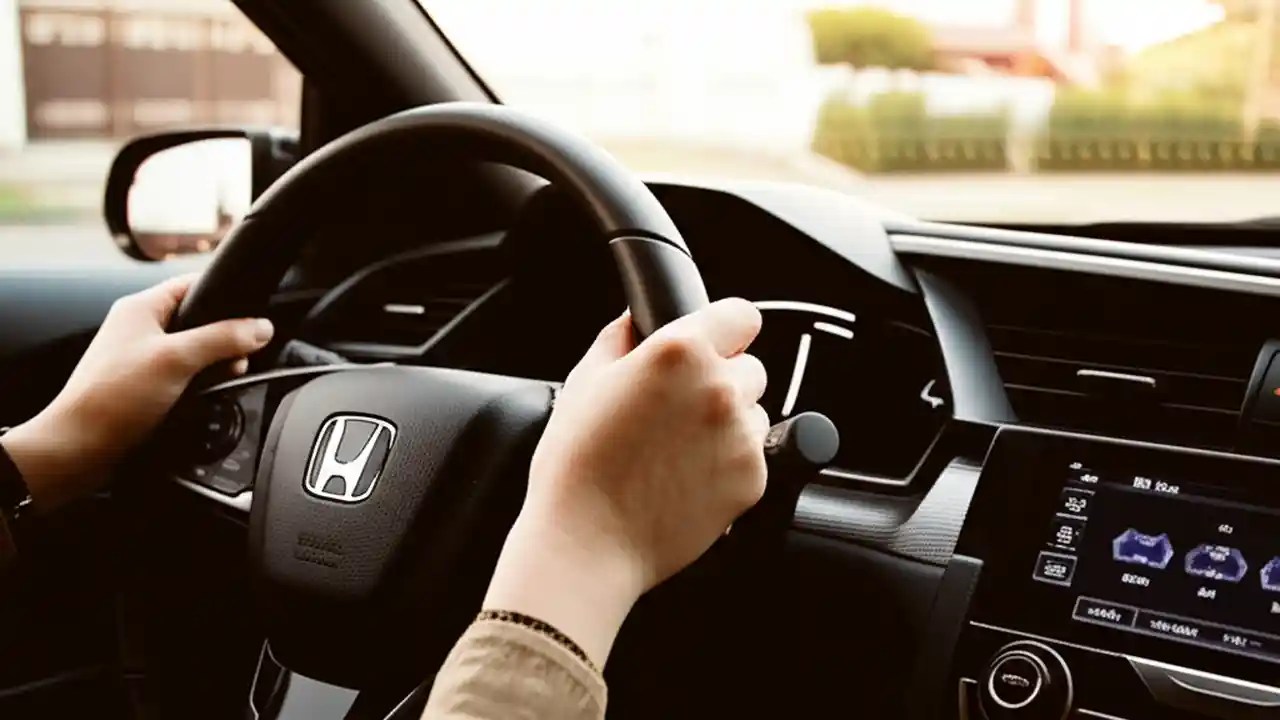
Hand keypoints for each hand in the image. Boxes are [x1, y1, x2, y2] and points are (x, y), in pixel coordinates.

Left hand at [1, 274, 273, 509]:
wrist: (80, 448)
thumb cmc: (112, 398)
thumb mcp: (178, 359)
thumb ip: (223, 339)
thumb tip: (261, 327)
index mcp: (141, 307)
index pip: (194, 285)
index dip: (225, 297)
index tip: (251, 317)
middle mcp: (141, 329)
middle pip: (200, 321)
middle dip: (225, 340)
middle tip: (235, 359)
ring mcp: (142, 359)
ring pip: (195, 352)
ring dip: (213, 366)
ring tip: (217, 381)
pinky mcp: (145, 386)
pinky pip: (184, 377)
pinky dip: (199, 385)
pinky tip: (201, 398)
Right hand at [483, 299, 768, 664]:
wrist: (587, 542)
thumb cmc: (577, 465)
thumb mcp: (585, 381)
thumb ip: (621, 337)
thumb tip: (638, 319)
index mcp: (680, 352)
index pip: (742, 315)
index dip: (724, 330)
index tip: (713, 345)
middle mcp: (720, 388)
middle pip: (750, 367)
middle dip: (721, 381)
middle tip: (676, 410)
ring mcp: (742, 436)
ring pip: (753, 413)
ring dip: (727, 424)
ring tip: (676, 450)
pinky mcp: (754, 479)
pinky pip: (753, 457)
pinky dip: (728, 465)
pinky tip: (685, 477)